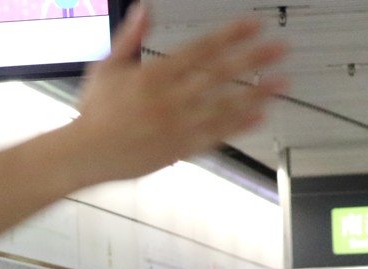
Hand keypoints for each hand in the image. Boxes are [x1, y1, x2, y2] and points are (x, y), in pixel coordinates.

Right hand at [70, 5, 287, 185]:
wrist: (85, 154)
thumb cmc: (94, 112)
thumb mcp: (107, 67)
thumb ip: (130, 37)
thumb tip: (144, 8)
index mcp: (154, 76)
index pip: (200, 50)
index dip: (229, 36)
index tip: (253, 25)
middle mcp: (170, 99)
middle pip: (219, 75)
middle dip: (253, 59)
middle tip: (280, 49)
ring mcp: (177, 126)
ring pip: (224, 107)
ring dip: (256, 94)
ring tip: (282, 83)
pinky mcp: (180, 149)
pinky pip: (215, 136)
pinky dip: (239, 126)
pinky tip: (260, 116)